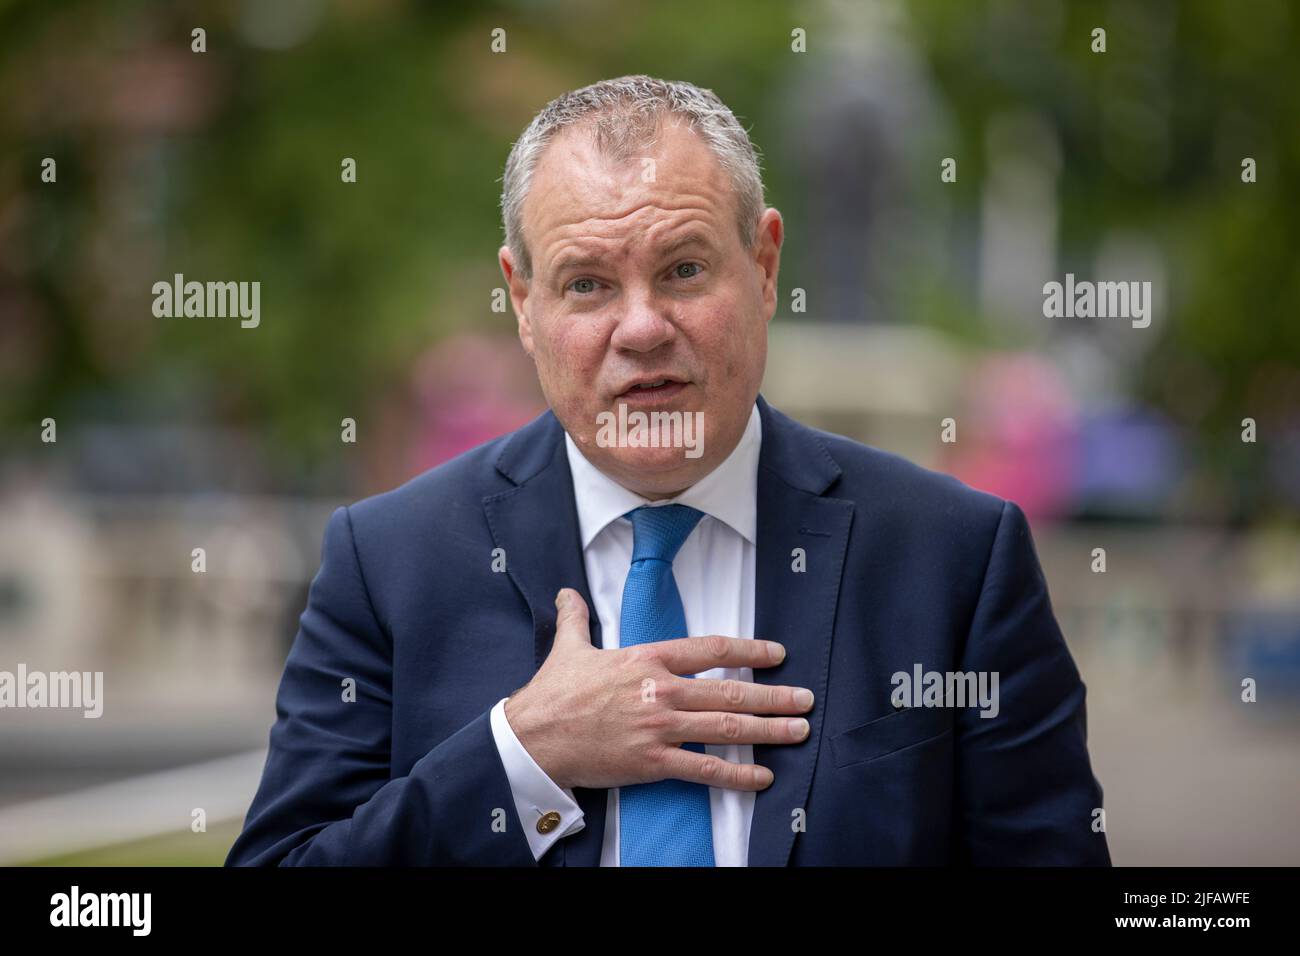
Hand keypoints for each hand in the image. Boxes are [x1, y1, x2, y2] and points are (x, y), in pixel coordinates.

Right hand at [503, 588, 813, 790]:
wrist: (533, 738)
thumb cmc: (552, 694)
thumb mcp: (568, 647)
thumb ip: (576, 618)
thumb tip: (567, 593)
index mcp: (647, 659)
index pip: (710, 649)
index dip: (748, 650)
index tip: (775, 654)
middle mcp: (661, 691)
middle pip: (730, 692)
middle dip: (774, 696)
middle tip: (805, 699)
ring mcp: (659, 728)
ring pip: (726, 729)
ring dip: (768, 730)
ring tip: (798, 730)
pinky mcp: (652, 762)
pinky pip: (704, 770)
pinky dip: (737, 774)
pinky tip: (762, 776)